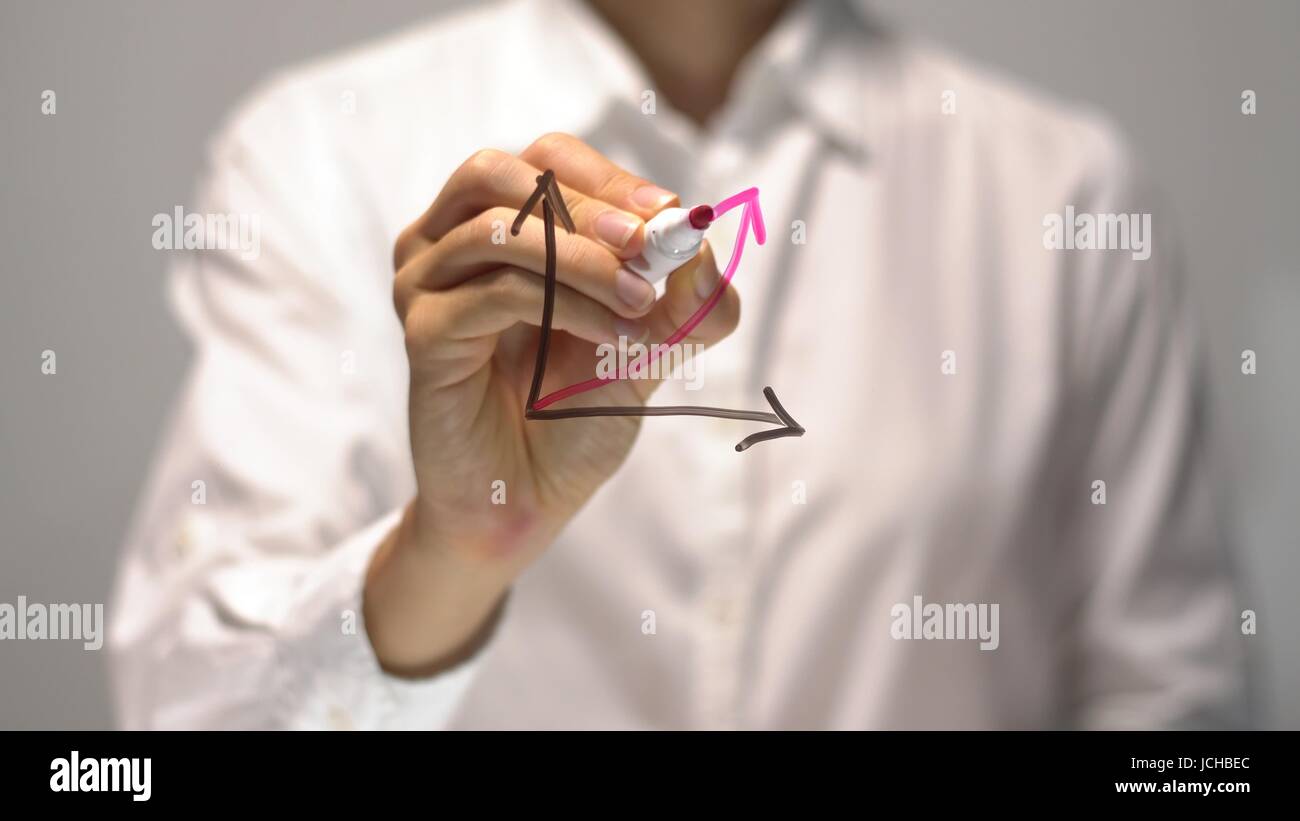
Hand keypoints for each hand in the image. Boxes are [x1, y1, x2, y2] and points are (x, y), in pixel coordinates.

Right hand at [364, 133, 739, 673]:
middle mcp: (443, 245)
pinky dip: (565, 306)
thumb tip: (702, 244)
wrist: (526, 500)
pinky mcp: (422, 335)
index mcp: (493, 228)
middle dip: (587, 205)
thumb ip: (685, 301)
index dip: (608, 180)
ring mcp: (423, 287)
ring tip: (637, 304)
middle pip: (500, 173)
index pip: (544, 161)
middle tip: (648, 245)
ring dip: (583, 261)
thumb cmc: (574, 415)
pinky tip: (609, 339)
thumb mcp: (647, 346)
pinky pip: (495, 292)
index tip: (669, 216)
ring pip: (499, 230)